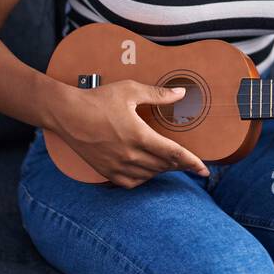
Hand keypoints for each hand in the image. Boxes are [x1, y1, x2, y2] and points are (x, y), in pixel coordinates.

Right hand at [45, 79, 210, 187]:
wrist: (68, 115)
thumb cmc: (98, 100)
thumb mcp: (131, 91)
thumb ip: (158, 95)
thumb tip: (181, 93)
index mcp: (140, 136)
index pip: (174, 154)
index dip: (192, 162)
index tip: (205, 168)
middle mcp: (130, 155)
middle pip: (165, 165)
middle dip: (180, 165)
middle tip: (191, 163)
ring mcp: (118, 166)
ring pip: (150, 174)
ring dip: (163, 169)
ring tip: (170, 162)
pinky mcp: (107, 172)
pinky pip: (133, 182)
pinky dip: (144, 177)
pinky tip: (148, 170)